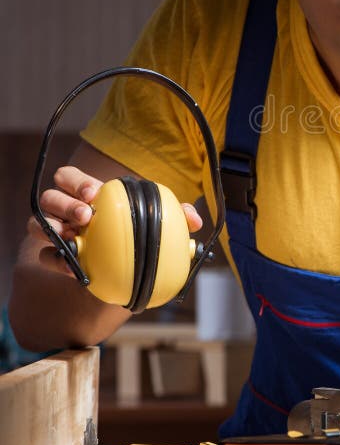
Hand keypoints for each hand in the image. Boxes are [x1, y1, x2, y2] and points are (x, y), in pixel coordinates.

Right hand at [29, 165, 202, 274]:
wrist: (116, 263)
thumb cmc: (134, 230)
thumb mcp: (154, 220)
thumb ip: (175, 215)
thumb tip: (196, 220)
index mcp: (85, 194)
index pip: (69, 177)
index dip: (78, 181)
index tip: (95, 192)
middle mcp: (64, 210)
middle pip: (50, 197)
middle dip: (65, 203)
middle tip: (86, 215)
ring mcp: (54, 232)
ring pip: (38, 224)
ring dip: (52, 228)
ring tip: (73, 236)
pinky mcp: (51, 256)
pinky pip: (44, 257)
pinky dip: (56, 260)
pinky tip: (74, 266)